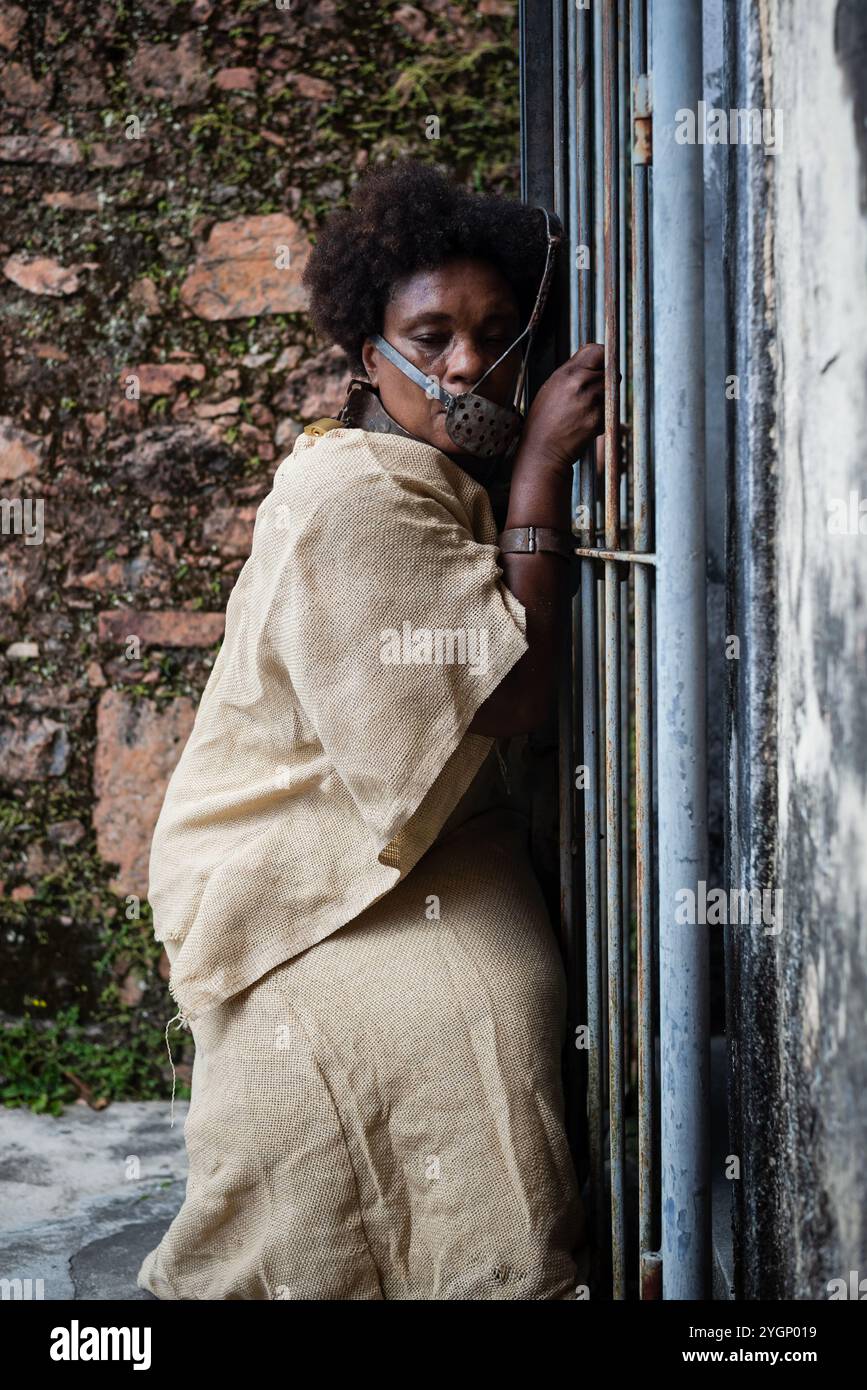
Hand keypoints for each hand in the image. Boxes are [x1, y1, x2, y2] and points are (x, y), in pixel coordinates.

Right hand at [520, 342, 605, 470]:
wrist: (542, 451)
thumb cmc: (544, 420)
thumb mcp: (552, 387)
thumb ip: (573, 371)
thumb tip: (595, 358)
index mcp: (567, 373)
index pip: (599, 351)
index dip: (603, 358)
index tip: (602, 366)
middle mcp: (581, 384)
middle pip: (611, 371)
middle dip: (606, 381)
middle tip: (591, 395)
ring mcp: (592, 402)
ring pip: (613, 392)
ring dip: (606, 400)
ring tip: (585, 410)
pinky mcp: (598, 420)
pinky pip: (610, 412)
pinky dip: (603, 417)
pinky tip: (585, 423)